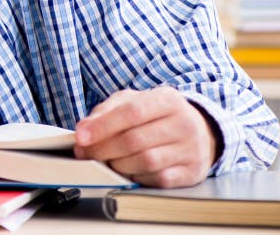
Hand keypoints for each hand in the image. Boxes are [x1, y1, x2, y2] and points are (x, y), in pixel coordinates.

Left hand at [73, 87, 219, 187]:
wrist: (199, 131)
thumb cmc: (157, 115)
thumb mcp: (134, 101)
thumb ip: (107, 111)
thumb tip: (83, 130)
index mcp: (167, 100)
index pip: (131, 112)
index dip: (103, 126)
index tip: (81, 136)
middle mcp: (183, 123)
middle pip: (135, 140)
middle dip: (103, 149)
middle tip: (85, 153)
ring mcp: (191, 150)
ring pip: (146, 162)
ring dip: (118, 164)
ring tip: (106, 160)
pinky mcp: (192, 173)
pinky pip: (158, 180)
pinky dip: (137, 177)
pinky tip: (128, 171)